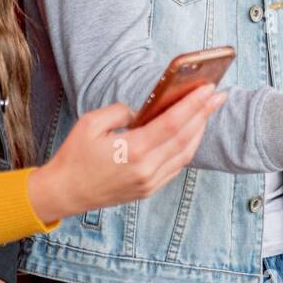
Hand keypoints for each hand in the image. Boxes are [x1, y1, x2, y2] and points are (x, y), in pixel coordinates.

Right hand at [27, 85, 225, 223]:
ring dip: (199, 131)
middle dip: (204, 114)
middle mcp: (146, 169)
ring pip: (185, 154)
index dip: (194, 104)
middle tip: (218, 95)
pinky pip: (177, 166)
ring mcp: (149, 182)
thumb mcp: (91, 123)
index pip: (173, 124)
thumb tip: (145, 110)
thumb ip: (122, 110)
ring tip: (207, 111)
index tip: (209, 89)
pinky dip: (187, 148)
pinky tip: (191, 133)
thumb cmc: (74, 156)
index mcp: (133, 151)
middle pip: (185, 138)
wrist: (63, 193)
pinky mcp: (149, 190)